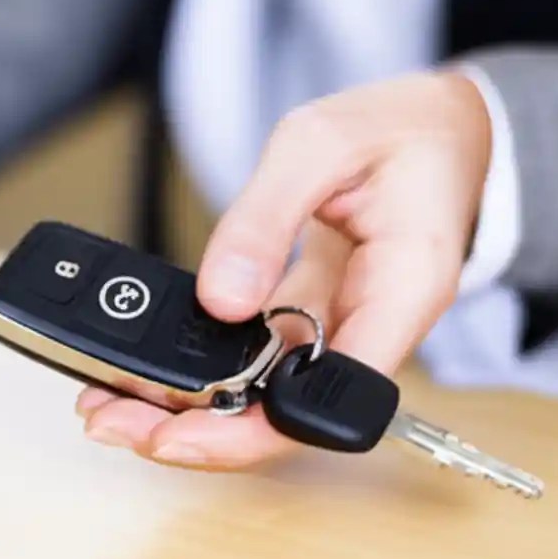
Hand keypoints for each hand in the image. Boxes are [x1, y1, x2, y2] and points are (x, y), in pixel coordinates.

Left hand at [76, 72, 493, 468]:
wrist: (443, 123)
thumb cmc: (403, 126)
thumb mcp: (318, 144)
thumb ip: (264, 219)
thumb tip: (219, 299)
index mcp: (403, 290)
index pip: (331, 399)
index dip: (253, 432)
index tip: (181, 435)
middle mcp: (375, 324)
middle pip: (288, 412)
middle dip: (201, 433)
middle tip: (118, 424)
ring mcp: (343, 324)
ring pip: (267, 392)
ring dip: (193, 406)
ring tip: (113, 404)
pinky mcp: (315, 312)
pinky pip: (259, 355)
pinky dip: (207, 363)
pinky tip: (152, 367)